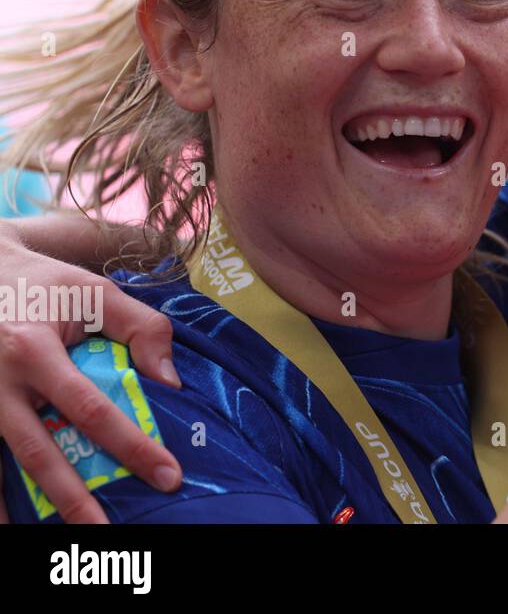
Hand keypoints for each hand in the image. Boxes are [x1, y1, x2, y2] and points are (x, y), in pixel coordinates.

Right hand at [0, 220, 181, 523]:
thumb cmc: (47, 285)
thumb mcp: (97, 292)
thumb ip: (142, 329)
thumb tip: (169, 382)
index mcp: (32, 350)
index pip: (91, 409)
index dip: (130, 445)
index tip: (166, 474)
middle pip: (39, 452)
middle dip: (76, 497)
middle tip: (111, 532)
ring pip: (2, 464)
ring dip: (29, 506)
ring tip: (62, 544)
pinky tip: (11, 523)